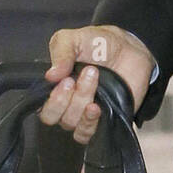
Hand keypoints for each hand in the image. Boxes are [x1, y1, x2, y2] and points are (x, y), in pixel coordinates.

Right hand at [40, 25, 156, 148]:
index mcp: (56, 88)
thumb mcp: (75, 38)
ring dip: (82, 101)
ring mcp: (84, 115)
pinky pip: (88, 134)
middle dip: (66, 99)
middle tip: (81, 76)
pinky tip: (97, 107)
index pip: (43, 107)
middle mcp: (68, 105)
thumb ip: (60, 51)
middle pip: (55, 118)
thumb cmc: (99, 44)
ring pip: (72, 123)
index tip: (65, 79)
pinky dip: (90, 122)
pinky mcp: (103, 121)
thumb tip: (49, 76)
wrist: (129, 48)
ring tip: (96, 77)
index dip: (52, 98)